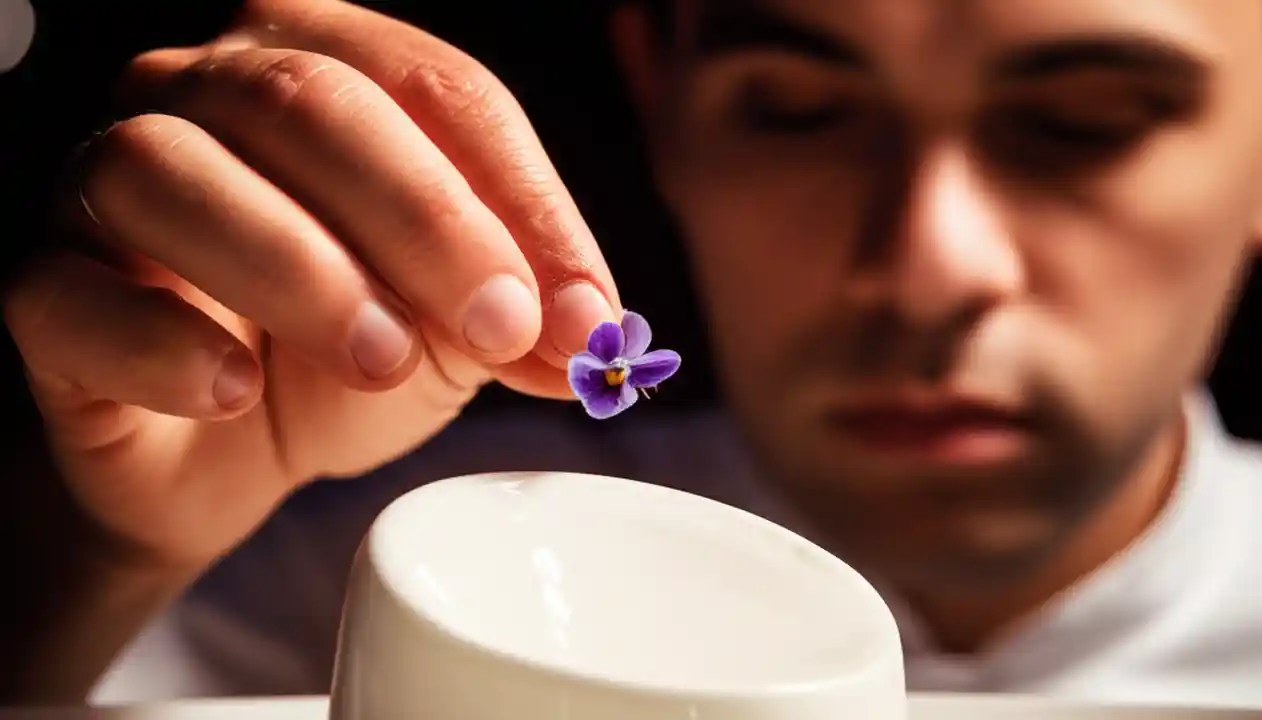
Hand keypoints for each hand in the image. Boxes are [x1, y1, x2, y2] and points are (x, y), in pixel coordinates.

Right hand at [2, 0, 620, 570]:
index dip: (523, 201)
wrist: (231, 455)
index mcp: (326, 71)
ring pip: (171, 170)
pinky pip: (70, 292)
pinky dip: (163, 339)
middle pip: (309, 102)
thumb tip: (592, 336)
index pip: (438, 88)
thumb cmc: (342, 356)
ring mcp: (108, 185)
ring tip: (380, 358)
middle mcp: (204, 95)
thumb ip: (522, 310)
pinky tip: (234, 388)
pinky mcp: (46, 290)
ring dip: (299, 267)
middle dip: (426, 220)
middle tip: (498, 327)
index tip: (581, 313)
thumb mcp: (457, 325)